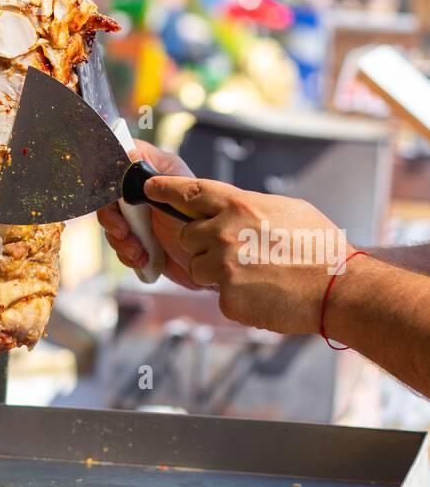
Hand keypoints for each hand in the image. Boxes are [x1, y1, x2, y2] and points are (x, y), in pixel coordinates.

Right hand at [96, 142, 199, 290]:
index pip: (119, 159)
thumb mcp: (188, 193)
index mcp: (153, 169)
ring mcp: (139, 216)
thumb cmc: (213, 220)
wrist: (220, 259)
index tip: (113, 195)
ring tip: (139, 252)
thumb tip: (129, 155)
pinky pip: (121, 246)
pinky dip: (128, 255)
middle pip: (108, 194)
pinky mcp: (139, 240)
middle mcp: (142, 191)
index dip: (109, 175)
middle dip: (112, 218)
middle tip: (124, 233)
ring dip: (121, 241)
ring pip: (111, 222)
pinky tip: (143, 259)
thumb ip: (159, 177)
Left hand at [143, 176, 350, 334]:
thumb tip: (230, 210)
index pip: (189, 192)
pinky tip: (264, 293)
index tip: (148, 187)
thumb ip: (248, 209)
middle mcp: (223, 233)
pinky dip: (237, 297)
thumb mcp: (285, 210)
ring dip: (217, 272)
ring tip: (256, 274)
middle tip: (237, 252)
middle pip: (187, 236)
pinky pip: (219, 296)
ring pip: (198, 268)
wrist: (338, 287)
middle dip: (202, 244)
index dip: (165, 189)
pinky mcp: (227, 298)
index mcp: (238, 205)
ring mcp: (223, 267)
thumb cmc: (319, 246)